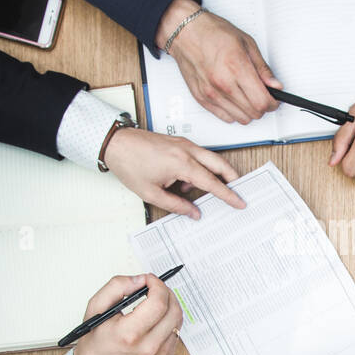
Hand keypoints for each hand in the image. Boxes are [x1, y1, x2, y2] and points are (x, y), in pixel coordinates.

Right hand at [71, 274, 180, 354]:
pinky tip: (155, 319)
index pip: (158, 303)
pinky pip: (176, 332)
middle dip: (165, 292)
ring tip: (155, 301)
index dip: (157, 285)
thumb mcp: (96, 307)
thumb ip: (117, 287)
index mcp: (129, 334)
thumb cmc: (95, 342)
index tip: (149, 280)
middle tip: (154, 288)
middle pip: (173, 310)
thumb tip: (140, 280)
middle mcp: (148, 347)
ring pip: (178, 320)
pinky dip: (168, 320)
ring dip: (169, 305)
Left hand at [101, 126, 245, 219]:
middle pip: (220, 164)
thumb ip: (176, 205)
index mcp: (182, 163)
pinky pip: (197, 156)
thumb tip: (193, 212)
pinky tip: (186, 182)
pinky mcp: (179, 142)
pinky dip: (199, 168)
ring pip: (210, 159)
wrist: (115, 143)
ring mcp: (184, 143)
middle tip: (238, 191)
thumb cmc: (129, 163)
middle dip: (232, 178)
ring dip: (212, 174)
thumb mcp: (151, 193)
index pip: (212, 182)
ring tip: (200, 192)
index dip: (228, 194)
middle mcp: (187, 150)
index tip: (239, 202)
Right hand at [158, 0, 280, 123]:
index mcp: (237, 68)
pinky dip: (234, 112)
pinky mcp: (202, 98)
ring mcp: (211, 93)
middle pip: (253, 113)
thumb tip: (275, 85)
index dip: (273, 103)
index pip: (262, 101)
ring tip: (248, 97)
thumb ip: (262, 68)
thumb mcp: (246, 43)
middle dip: (263, 107)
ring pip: (240, 119)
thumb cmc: (213, 33)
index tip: (274, 100)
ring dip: (249, 111)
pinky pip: (225, 117)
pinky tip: (235, 100)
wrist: (186, 32)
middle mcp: (223, 84)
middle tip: (263, 97)